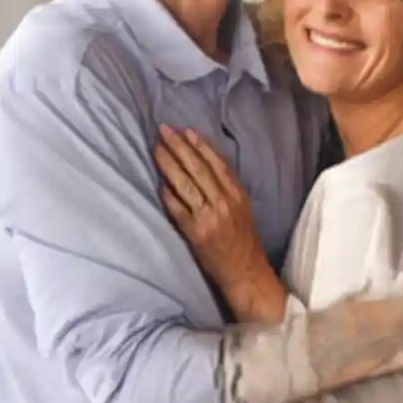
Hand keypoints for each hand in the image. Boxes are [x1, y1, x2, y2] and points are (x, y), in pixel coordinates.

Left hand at [153, 125, 273, 294]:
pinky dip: (168, 195)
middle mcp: (224, 202)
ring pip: (185, 184)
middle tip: (164, 130)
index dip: (200, 145)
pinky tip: (159, 183)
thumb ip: (226, 189)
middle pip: (198, 169)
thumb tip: (201, 166)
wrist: (246, 272)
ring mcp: (209, 217)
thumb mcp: (242, 209)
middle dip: (179, 147)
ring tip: (157, 149)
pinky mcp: (196, 233)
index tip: (186, 130)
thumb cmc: (243, 241)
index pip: (217, 164)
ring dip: (169, 164)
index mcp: (237, 195)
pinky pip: (178, 209)